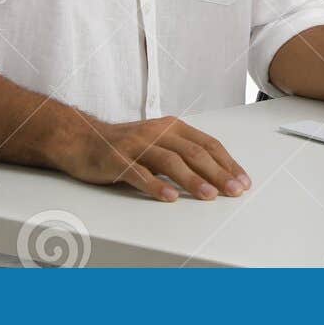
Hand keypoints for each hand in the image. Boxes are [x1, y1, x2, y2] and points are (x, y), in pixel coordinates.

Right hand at [57, 113, 250, 202]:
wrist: (81, 138)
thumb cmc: (124, 145)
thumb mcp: (159, 143)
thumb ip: (183, 154)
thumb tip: (218, 175)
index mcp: (172, 127)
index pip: (207, 144)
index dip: (227, 163)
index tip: (242, 181)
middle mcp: (157, 132)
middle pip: (194, 153)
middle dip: (218, 173)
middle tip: (234, 191)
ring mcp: (137, 145)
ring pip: (170, 162)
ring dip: (193, 180)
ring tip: (209, 196)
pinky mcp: (117, 159)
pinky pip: (139, 173)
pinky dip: (156, 185)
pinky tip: (169, 197)